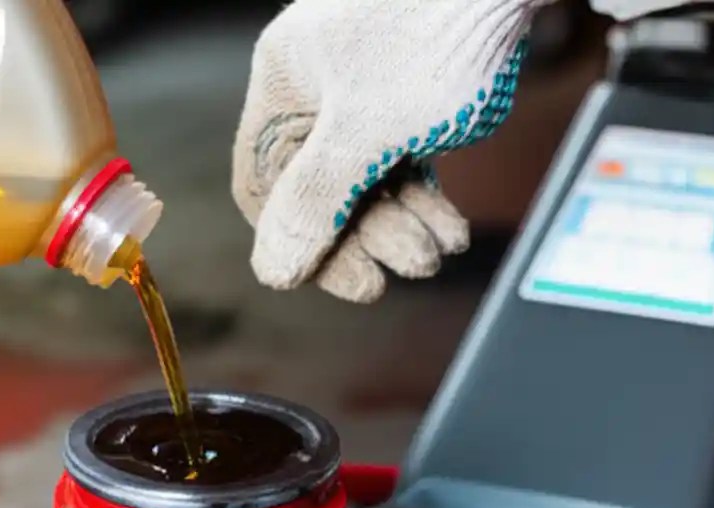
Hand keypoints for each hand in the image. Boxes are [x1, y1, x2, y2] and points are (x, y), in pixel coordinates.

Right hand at [232, 0, 550, 301]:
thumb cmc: (440, 24)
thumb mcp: (370, 128)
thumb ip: (317, 200)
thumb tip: (274, 269)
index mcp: (285, 79)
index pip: (264, 185)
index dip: (299, 239)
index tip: (344, 275)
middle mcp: (318, 83)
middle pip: (320, 188)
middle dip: (366, 235)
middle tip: (403, 265)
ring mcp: (366, 85)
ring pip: (366, 179)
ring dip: (402, 224)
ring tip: (438, 247)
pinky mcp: (412, 88)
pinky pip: (401, 158)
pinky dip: (425, 197)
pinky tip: (449, 225)